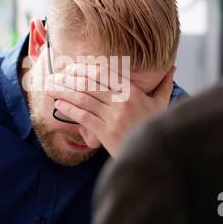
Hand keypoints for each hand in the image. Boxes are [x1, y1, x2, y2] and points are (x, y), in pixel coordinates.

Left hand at [45, 64, 175, 156]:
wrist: (153, 155)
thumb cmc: (155, 128)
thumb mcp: (161, 105)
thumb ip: (164, 85)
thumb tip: (172, 68)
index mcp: (133, 91)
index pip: (103, 72)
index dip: (84, 68)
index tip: (72, 68)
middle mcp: (122, 101)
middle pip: (89, 83)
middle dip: (68, 78)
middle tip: (54, 76)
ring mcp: (112, 117)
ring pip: (82, 98)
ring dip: (63, 91)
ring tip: (50, 88)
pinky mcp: (105, 132)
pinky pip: (83, 116)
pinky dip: (69, 109)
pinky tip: (59, 105)